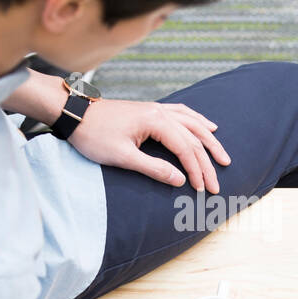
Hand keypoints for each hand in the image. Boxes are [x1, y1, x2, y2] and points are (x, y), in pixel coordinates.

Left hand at [67, 97, 230, 191]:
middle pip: (194, 137)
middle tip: (216, 184)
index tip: (201, 189)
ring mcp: (156, 109)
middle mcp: (160, 112)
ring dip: (209, 141)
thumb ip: (154, 169)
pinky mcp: (150, 110)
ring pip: (192, 124)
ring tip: (223, 156)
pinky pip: (183, 113)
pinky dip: (198, 121)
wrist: (74, 113)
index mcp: (156, 122)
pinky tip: (207, 126)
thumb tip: (180, 180)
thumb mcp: (123, 157)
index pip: (186, 149)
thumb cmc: (94, 135)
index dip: (196, 171)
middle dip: (207, 162)